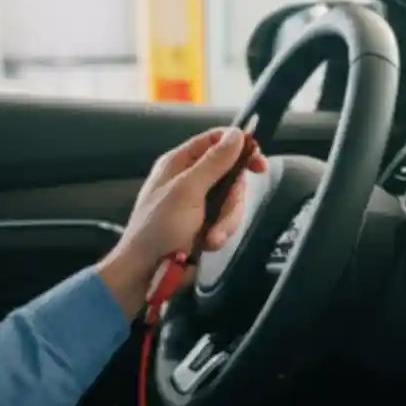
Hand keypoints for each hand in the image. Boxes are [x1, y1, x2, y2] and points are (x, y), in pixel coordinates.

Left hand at [97, 127, 268, 319]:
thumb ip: (214, 162)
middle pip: (231, 174)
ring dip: (227, 220)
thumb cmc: (157, 228)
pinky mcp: (205, 223)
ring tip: (213, 236)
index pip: (215, 140)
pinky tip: (209, 243)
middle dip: (233, 197)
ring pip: (232, 201)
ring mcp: (199, 203)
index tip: (258, 162)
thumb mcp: (188, 190)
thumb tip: (236, 135)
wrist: (147, 271)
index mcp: (180, 163)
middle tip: (228, 208)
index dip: (239, 147)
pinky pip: (227, 220)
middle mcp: (190, 179)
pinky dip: (222, 232)